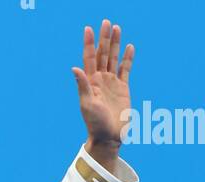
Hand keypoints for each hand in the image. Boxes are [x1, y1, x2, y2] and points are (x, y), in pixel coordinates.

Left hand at [72, 20, 133, 162]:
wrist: (109, 137)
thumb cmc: (95, 123)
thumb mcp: (87, 104)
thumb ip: (83, 85)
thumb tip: (74, 68)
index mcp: (90, 82)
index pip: (88, 58)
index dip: (88, 43)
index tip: (88, 28)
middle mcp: (100, 80)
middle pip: (102, 54)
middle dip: (104, 38)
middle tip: (106, 22)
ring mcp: (112, 83)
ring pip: (113, 58)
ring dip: (115, 44)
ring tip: (116, 28)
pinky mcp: (123, 88)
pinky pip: (125, 69)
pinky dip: (127, 59)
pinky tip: (129, 47)